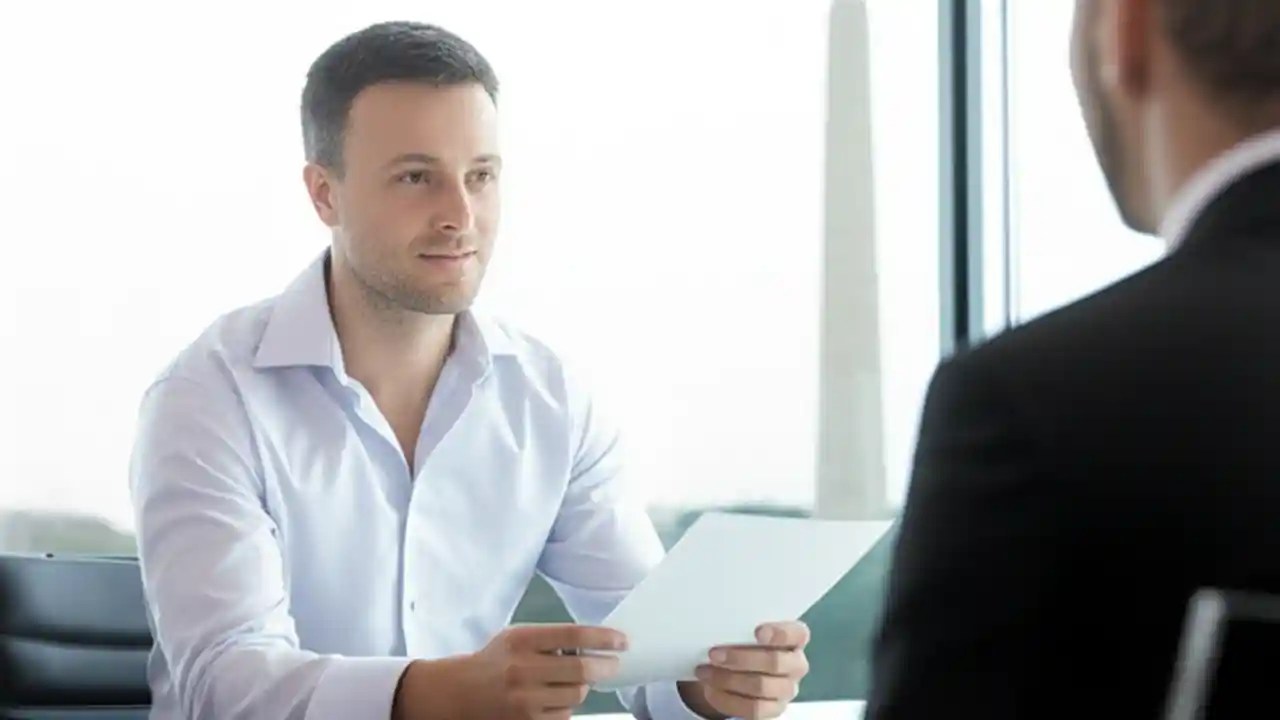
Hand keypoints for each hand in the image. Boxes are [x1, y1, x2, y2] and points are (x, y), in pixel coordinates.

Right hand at [394, 624, 625, 719]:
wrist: (458, 693)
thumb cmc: (494, 661)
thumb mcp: (517, 638)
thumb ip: (550, 639)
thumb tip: (594, 645)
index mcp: (522, 640)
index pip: (574, 635)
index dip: (604, 638)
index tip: (622, 640)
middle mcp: (522, 669)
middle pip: (582, 670)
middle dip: (605, 667)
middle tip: (613, 664)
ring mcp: (524, 699)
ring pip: (576, 695)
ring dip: (582, 687)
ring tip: (571, 681)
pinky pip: (564, 715)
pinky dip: (565, 707)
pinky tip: (553, 698)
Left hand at [689, 621, 810, 719]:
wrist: (738, 670)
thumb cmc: (743, 642)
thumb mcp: (744, 630)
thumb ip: (741, 627)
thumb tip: (717, 625)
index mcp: (795, 638)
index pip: (796, 634)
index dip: (779, 633)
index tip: (757, 631)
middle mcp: (796, 664)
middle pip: (775, 662)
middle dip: (741, 658)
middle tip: (714, 654)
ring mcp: (787, 689)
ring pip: (761, 687)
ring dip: (728, 679)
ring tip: (705, 672)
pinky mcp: (774, 709)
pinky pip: (753, 709)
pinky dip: (727, 699)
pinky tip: (710, 689)